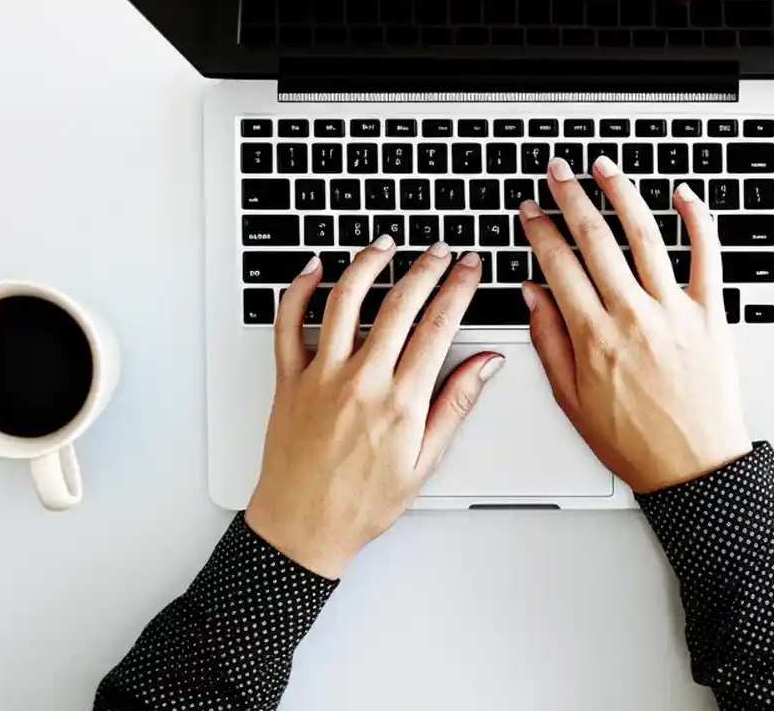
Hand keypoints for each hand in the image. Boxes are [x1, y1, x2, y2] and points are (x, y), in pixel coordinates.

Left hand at [246, 240, 503, 578]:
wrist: (301, 529)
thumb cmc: (361, 504)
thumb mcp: (425, 461)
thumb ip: (455, 404)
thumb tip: (485, 364)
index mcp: (400, 401)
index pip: (438, 326)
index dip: (459, 288)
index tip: (471, 266)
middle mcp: (360, 380)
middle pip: (399, 303)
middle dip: (426, 267)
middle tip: (441, 250)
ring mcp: (320, 375)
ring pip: (346, 300)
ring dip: (369, 263)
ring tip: (387, 244)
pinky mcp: (288, 380)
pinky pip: (288, 324)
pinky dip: (299, 290)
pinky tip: (315, 269)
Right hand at [520, 156, 752, 493]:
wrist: (693, 467)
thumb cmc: (634, 441)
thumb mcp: (572, 399)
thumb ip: (549, 342)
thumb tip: (532, 294)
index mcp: (593, 336)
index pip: (558, 264)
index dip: (539, 230)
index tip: (529, 211)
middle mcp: (632, 314)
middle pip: (595, 238)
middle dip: (569, 197)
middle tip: (557, 172)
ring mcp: (673, 309)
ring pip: (644, 234)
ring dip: (620, 193)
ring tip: (603, 167)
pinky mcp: (710, 313)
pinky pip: (706, 255)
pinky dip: (696, 219)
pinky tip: (682, 194)